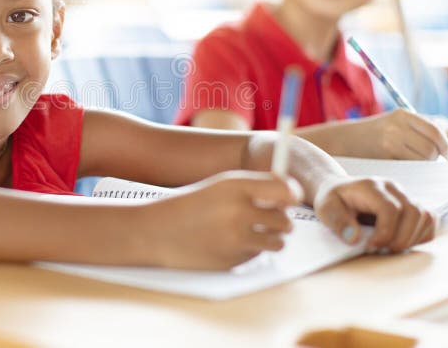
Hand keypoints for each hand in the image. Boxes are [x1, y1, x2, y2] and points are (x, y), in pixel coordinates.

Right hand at [144, 171, 299, 269]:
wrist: (156, 231)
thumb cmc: (192, 205)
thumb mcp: (219, 187)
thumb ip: (253, 189)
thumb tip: (291, 198)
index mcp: (235, 186)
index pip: (284, 188)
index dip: (291, 194)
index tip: (289, 198)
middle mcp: (238, 212)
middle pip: (285, 219)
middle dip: (279, 220)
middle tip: (267, 218)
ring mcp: (236, 239)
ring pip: (278, 242)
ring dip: (270, 238)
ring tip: (249, 232)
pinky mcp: (233, 261)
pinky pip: (258, 256)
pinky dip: (249, 251)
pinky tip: (227, 244)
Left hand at [313, 176, 435, 252]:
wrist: (339, 190)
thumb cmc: (333, 200)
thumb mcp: (326, 208)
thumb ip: (338, 221)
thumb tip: (354, 238)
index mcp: (371, 187)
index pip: (390, 209)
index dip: (385, 233)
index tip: (371, 247)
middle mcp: (392, 188)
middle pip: (413, 212)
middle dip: (401, 239)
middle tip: (383, 251)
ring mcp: (405, 195)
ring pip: (426, 216)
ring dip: (413, 238)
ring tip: (391, 248)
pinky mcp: (412, 205)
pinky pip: (429, 220)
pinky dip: (421, 236)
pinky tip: (402, 243)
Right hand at [354, 109, 447, 159]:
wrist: (346, 139)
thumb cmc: (376, 133)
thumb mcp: (395, 122)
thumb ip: (417, 128)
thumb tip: (446, 146)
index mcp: (403, 114)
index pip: (435, 131)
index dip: (445, 145)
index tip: (446, 154)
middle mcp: (397, 126)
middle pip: (431, 148)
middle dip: (434, 158)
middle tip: (428, 161)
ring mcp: (390, 141)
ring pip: (423, 159)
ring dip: (423, 164)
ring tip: (414, 162)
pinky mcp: (385, 155)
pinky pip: (409, 166)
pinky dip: (412, 168)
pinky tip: (403, 165)